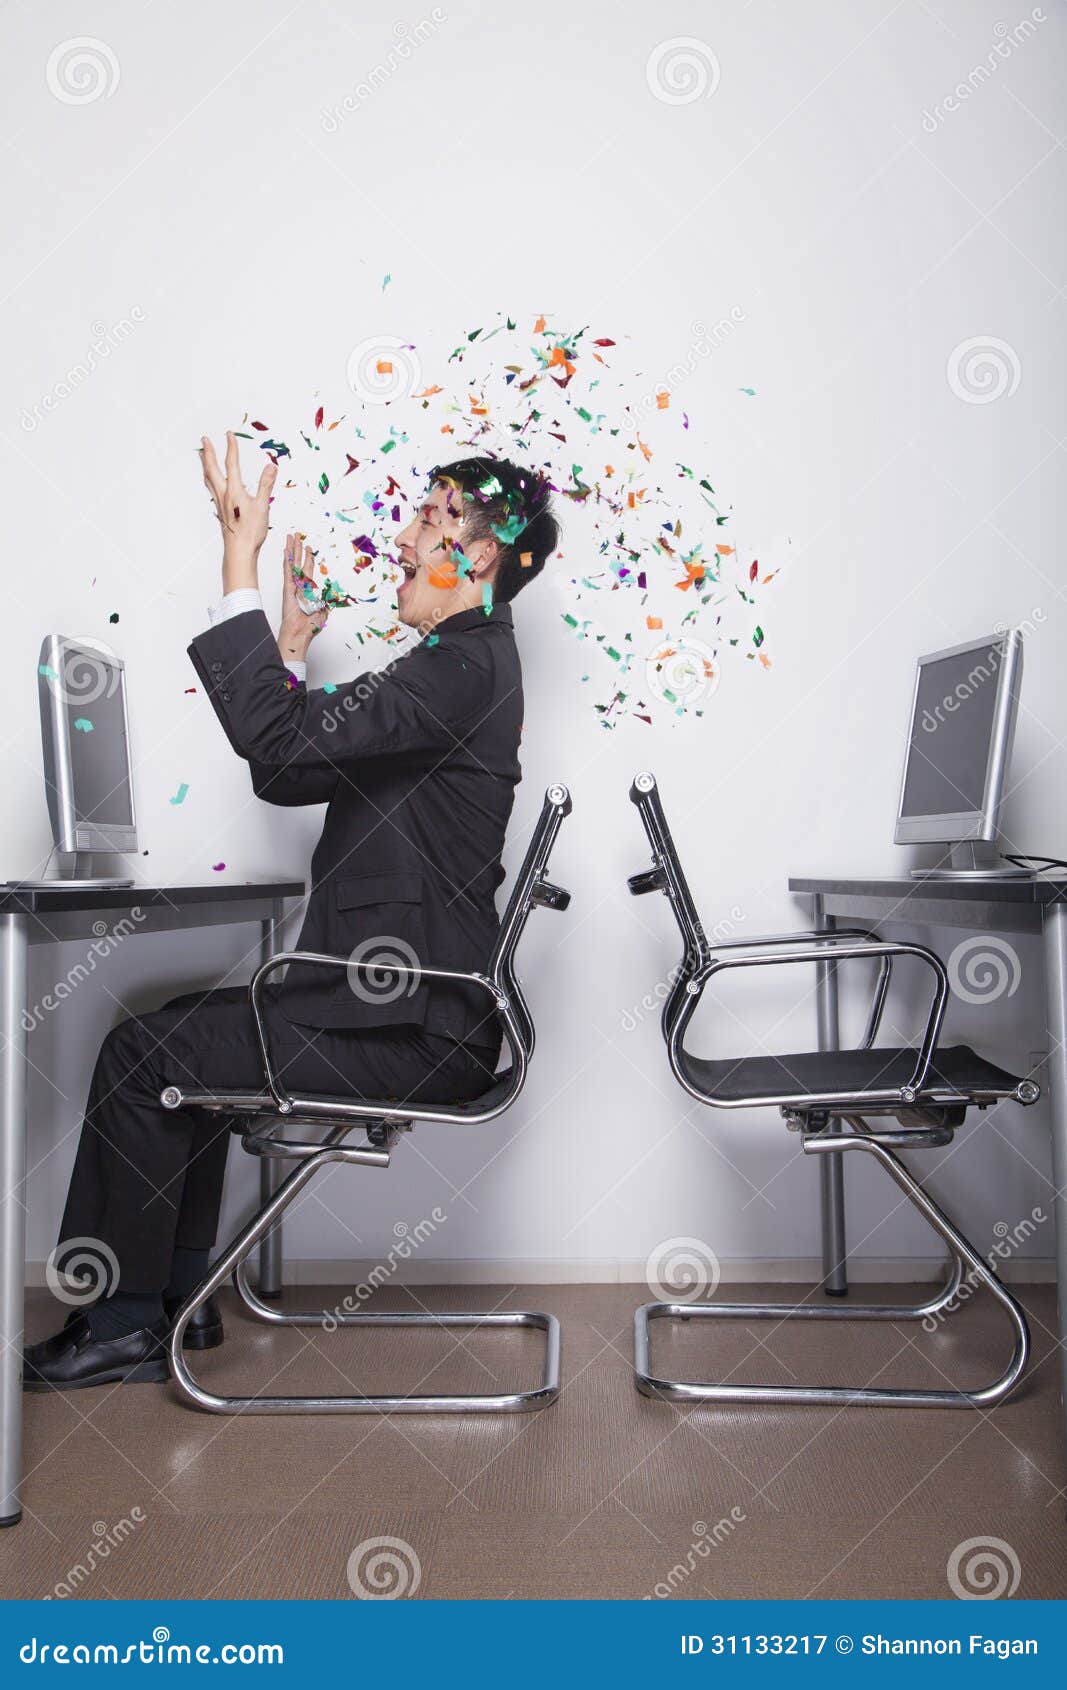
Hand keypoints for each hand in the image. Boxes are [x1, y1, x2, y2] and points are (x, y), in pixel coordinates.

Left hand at [199, 430, 276, 590]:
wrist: (238, 551)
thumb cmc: (250, 531)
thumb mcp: (262, 507)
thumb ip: (266, 485)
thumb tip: (271, 466)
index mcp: (234, 491)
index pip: (232, 464)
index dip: (231, 448)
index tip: (229, 434)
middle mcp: (223, 495)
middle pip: (212, 469)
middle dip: (208, 452)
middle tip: (204, 439)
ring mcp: (220, 503)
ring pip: (208, 479)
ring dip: (205, 464)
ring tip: (202, 455)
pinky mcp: (221, 511)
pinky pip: (211, 489)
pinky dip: (209, 479)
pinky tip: (211, 481)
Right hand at [279, 531, 328, 664]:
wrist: (299, 633)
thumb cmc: (309, 626)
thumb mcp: (323, 611)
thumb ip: (326, 602)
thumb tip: (331, 596)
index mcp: (307, 589)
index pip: (308, 569)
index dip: (308, 557)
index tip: (308, 547)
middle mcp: (299, 585)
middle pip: (299, 562)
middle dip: (298, 548)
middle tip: (297, 535)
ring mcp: (293, 586)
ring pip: (293, 563)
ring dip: (293, 549)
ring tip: (291, 536)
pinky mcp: (288, 589)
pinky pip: (288, 572)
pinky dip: (288, 561)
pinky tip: (287, 551)